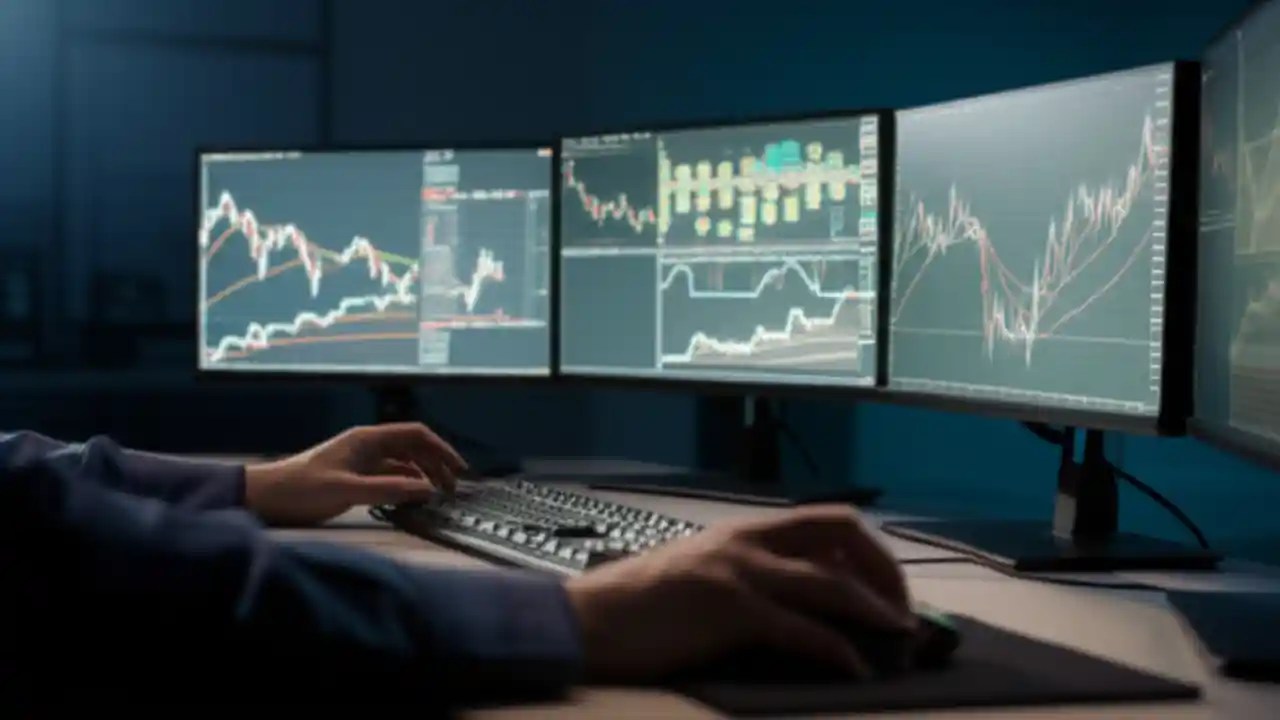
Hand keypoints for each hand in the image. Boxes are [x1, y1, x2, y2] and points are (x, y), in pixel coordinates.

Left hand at [244, 422, 467, 526]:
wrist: (265, 497)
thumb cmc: (301, 489)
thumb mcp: (346, 490)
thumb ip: (388, 489)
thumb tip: (428, 490)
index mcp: (366, 439)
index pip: (415, 435)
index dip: (441, 449)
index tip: (459, 469)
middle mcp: (367, 445)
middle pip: (413, 448)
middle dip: (436, 464)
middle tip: (452, 489)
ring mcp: (360, 461)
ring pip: (402, 463)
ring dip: (422, 476)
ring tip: (436, 495)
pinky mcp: (354, 477)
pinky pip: (389, 476)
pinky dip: (404, 485)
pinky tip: (411, 500)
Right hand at [564, 504, 912, 681]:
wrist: (589, 620)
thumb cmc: (639, 606)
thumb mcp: (700, 573)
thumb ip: (746, 574)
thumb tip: (800, 599)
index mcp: (742, 531)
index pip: (823, 519)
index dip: (865, 548)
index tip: (884, 584)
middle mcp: (746, 541)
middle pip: (839, 533)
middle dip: (882, 568)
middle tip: (902, 608)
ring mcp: (739, 572)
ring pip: (829, 581)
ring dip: (874, 609)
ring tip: (900, 634)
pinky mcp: (729, 610)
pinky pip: (801, 629)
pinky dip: (836, 649)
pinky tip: (853, 668)